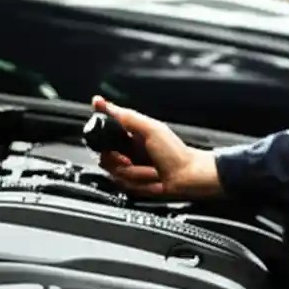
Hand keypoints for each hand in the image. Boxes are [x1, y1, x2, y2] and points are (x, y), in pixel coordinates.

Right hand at [91, 96, 222, 198]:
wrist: (188, 178)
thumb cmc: (175, 153)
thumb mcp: (151, 129)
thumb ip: (127, 117)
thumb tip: (102, 102)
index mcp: (130, 134)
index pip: (103, 132)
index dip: (100, 137)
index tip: (108, 143)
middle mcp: (127, 150)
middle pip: (104, 157)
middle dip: (119, 162)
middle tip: (131, 161)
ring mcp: (130, 168)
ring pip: (114, 173)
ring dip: (135, 174)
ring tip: (151, 171)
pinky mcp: (133, 184)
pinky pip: (124, 186)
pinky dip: (139, 185)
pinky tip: (152, 181)